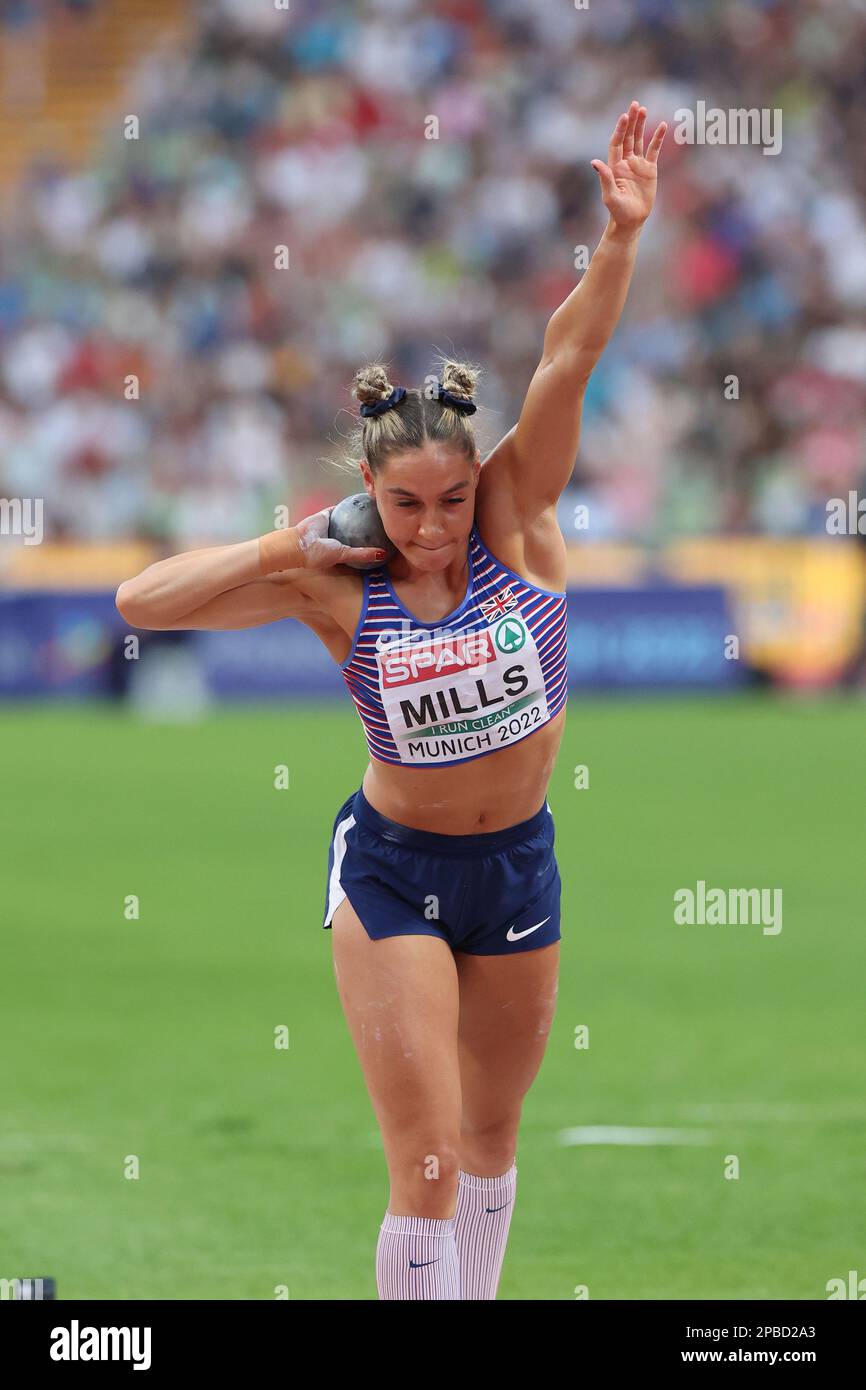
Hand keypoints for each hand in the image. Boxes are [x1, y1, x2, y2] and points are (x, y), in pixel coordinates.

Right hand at [296, 507, 385, 570]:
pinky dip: (349, 504)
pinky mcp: (328, 515)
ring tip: (377, 508)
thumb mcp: (344, 555)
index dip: (376, 542)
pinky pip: (340, 508)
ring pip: (351, 519)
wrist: (298, 543)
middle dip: (371, 527)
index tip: (390, 538)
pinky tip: (361, 498)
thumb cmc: (319, 554)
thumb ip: (362, 554)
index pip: (364, 546)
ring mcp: (334, 526)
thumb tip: (384, 554)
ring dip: (361, 514)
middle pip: (359, 531)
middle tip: (386, 521)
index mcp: (345, 551)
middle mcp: (341, 539)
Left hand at [590, 101, 666, 231]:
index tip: (624, 116)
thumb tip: (594, 162)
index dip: (620, 129)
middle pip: (628, 137)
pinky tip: (662, 126)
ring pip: (639, 140)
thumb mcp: (610, 196)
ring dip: (641, 125)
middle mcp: (625, 162)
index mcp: (614, 166)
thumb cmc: (618, 211)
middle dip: (631, 121)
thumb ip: (604, 178)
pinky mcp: (649, 169)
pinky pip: (654, 150)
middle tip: (634, 105)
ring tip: (643, 109)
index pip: (617, 143)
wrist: (631, 221)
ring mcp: (637, 164)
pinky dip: (658, 139)